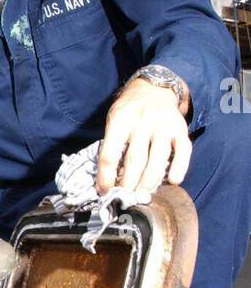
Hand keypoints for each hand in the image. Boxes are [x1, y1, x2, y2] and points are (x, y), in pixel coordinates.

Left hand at [96, 78, 191, 196]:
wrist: (155, 87)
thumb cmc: (130, 110)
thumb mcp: (114, 119)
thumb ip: (112, 144)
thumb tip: (108, 179)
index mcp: (121, 119)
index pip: (110, 153)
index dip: (106, 176)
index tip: (105, 192)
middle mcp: (143, 122)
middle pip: (135, 159)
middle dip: (128, 183)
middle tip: (125, 199)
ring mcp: (164, 126)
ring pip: (157, 158)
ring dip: (149, 181)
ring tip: (142, 196)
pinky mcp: (180, 130)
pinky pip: (183, 151)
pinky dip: (179, 167)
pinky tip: (173, 181)